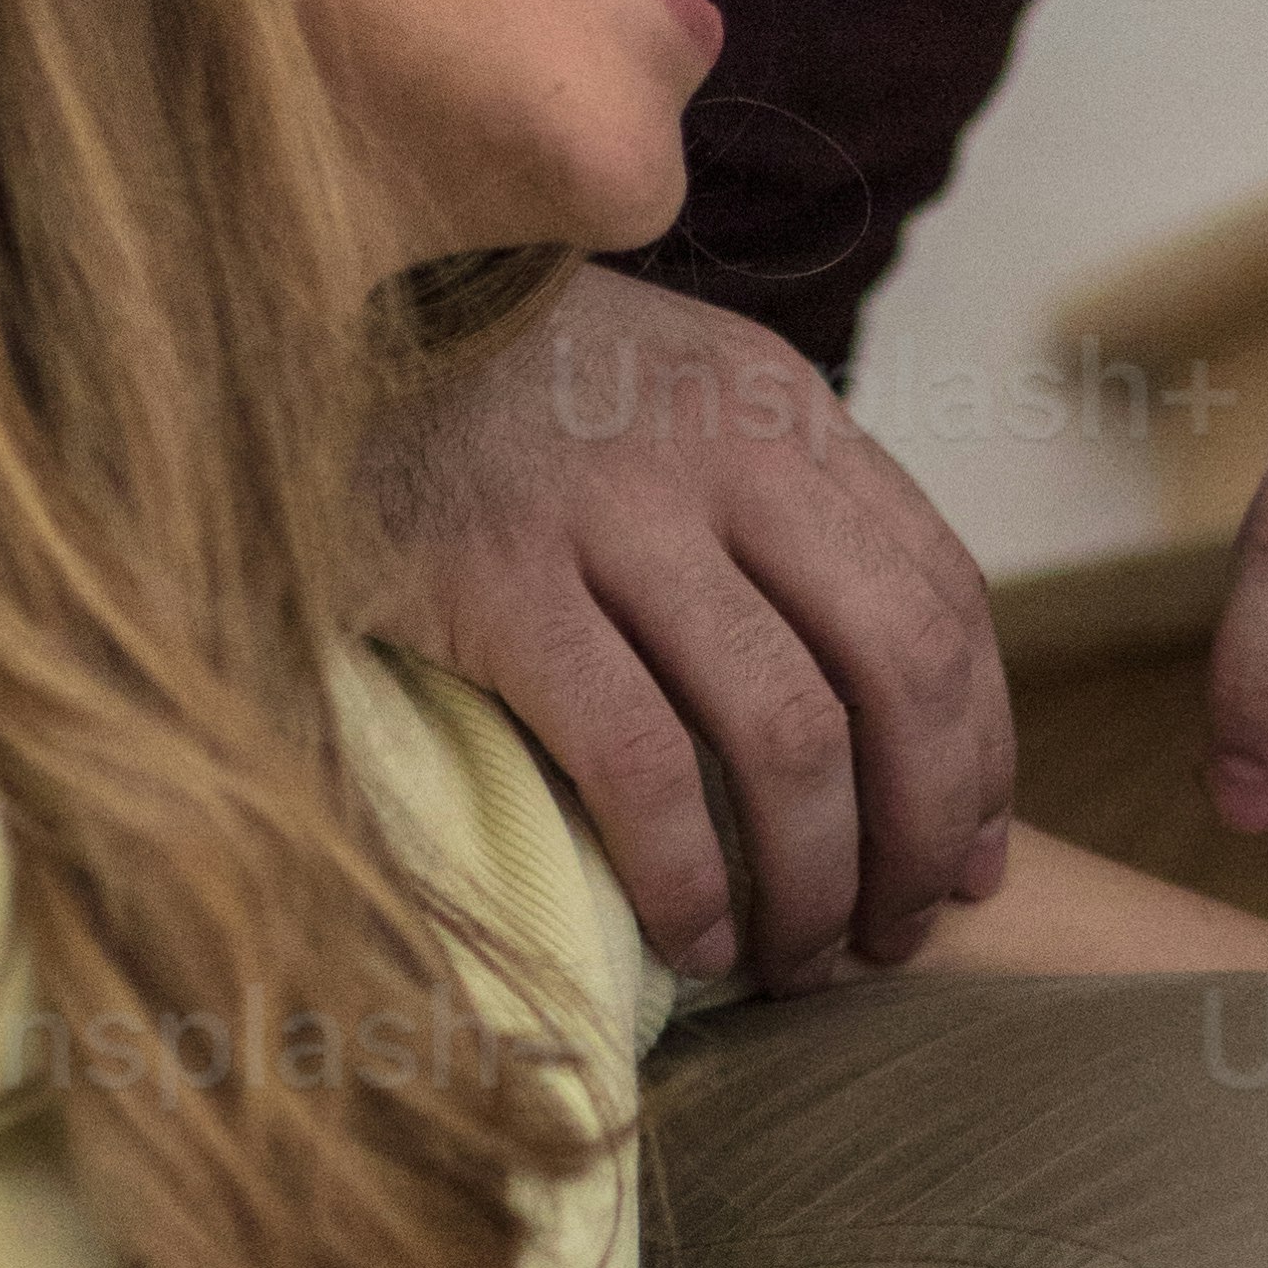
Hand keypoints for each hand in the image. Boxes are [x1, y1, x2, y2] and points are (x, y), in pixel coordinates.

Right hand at [364, 289, 1013, 987]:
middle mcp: (721, 445)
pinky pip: (638, 757)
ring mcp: (609, 507)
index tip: (966, 858)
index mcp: (778, 408)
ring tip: (799, 962)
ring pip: (785, 731)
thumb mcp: (656, 403)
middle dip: (919, 830)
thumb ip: (761, 509)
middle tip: (893, 936)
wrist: (289, 305)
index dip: (978, 748)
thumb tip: (871, 698)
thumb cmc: (481, 398)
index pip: (942, 593)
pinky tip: (690, 938)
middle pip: (897, 668)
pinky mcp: (495, 577)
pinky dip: (684, 872)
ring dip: (812, 878)